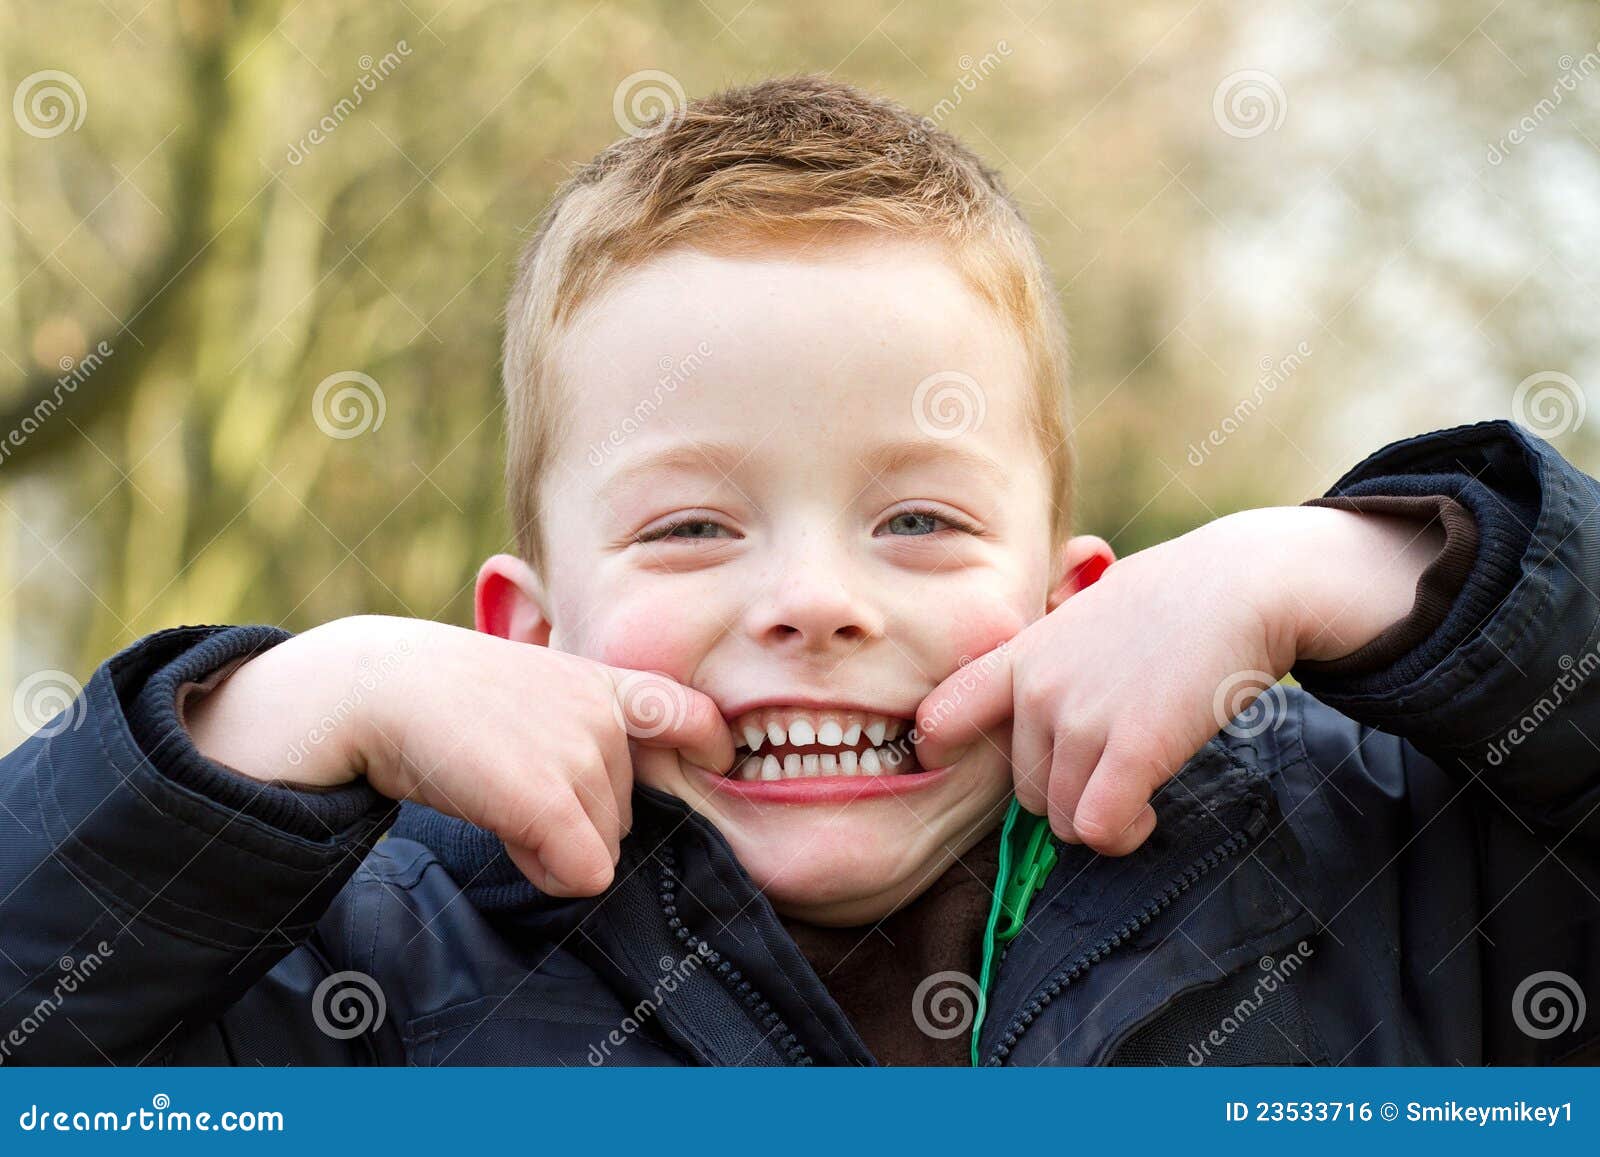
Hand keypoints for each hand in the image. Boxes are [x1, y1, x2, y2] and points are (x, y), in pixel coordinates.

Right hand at [184, 615, 734, 894]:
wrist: (369, 688)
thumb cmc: (441, 701)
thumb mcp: (527, 693)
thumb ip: (577, 728)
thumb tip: (605, 810)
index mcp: (600, 681)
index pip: (690, 712)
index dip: (709, 745)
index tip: (716, 760)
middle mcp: (603, 712)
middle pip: (625, 815)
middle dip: (575, 821)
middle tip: (508, 781)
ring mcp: (580, 750)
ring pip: (603, 848)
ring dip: (551, 844)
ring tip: (493, 791)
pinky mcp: (551, 797)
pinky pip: (585, 873)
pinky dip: (545, 869)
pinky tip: (502, 827)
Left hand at [912, 506, 1441, 854]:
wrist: (1242, 583)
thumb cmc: (1172, 601)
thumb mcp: (1085, 616)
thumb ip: (1050, 664)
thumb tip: (1041, 718)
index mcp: (1020, 656)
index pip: (941, 717)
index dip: (942, 755)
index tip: (962, 771)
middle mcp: (1038, 689)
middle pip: (1025, 792)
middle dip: (1069, 794)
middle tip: (1113, 770)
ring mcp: (1082, 718)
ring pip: (1064, 820)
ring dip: (1101, 818)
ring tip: (1137, 786)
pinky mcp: (1133, 748)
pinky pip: (1101, 828)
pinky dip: (1124, 835)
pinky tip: (1146, 811)